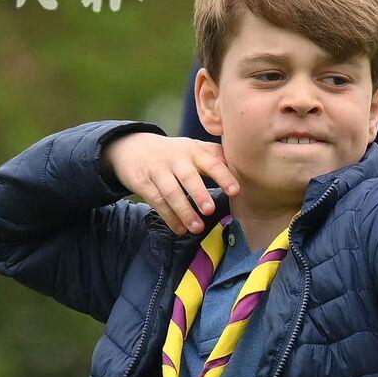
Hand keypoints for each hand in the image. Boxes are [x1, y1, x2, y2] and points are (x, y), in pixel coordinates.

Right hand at [102, 133, 239, 234]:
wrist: (132, 147)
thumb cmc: (176, 152)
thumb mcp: (195, 148)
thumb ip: (217, 157)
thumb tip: (244, 168)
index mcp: (194, 151)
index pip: (212, 162)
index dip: (223, 176)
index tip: (235, 191)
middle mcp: (176, 159)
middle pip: (188, 177)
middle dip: (199, 194)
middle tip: (210, 210)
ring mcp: (158, 171)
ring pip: (171, 192)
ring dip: (184, 212)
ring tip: (197, 228)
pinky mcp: (143, 183)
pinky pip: (157, 201)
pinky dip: (169, 217)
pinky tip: (180, 229)